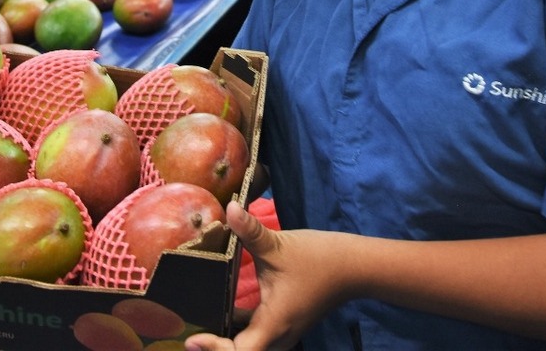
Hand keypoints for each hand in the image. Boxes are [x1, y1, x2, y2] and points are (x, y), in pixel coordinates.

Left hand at [185, 201, 340, 350]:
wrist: (354, 266)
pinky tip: (222, 312)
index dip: (214, 350)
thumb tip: (230, 208)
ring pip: (250, 348)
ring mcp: (284, 333)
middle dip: (216, 348)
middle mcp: (278, 335)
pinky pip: (256, 337)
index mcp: (274, 324)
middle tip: (191, 333)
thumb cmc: (318, 259)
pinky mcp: (286, 325)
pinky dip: (238, 331)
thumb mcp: (279, 245)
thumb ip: (250, 230)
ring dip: (227, 341)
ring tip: (201, 325)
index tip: (193, 338)